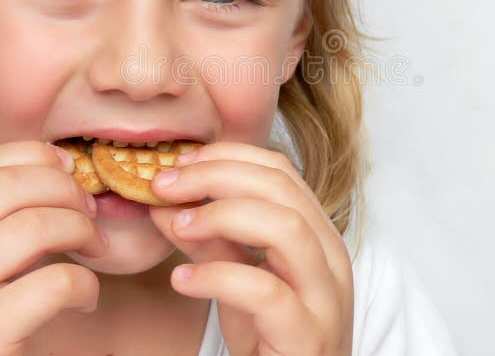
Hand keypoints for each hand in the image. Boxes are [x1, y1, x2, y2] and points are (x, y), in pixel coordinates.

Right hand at [0, 142, 108, 355]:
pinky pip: (53, 283)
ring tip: (95, 250)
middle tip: (91, 212)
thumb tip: (55, 171)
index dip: (33, 156)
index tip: (69, 168)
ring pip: (34, 226)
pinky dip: (85, 285)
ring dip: (82, 230)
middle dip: (64, 188)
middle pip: (8, 186)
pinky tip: (85, 300)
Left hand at [149, 142, 353, 355]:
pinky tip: (183, 280)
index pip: (280, 170)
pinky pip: (266, 292)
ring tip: (178, 226)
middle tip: (165, 185)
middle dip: (216, 175)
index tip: (178, 163)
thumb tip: (163, 202)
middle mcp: (331, 256)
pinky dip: (218, 277)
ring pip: (285, 228)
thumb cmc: (272, 340)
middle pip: (281, 187)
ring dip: (222, 216)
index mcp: (318, 234)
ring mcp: (325, 297)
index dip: (226, 156)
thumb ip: (206, 241)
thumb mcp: (236, 282)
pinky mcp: (308, 335)